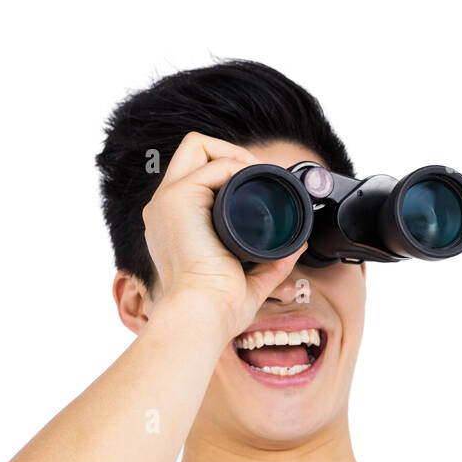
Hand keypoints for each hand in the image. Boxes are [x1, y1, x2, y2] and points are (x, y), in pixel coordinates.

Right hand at [141, 131, 305, 335]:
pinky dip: (235, 164)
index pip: (196, 178)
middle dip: (230, 153)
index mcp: (176, 226)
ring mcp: (167, 201)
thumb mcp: (249, 280)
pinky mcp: (177, 199)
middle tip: (258, 177)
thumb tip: (296, 246)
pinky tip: (252, 182)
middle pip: (192, 153)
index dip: (229, 174)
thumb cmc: (218, 308)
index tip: (259, 189)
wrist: (203, 314)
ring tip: (258, 176)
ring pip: (197, 146)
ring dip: (234, 154)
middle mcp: (165, 209)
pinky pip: (209, 161)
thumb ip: (271, 264)